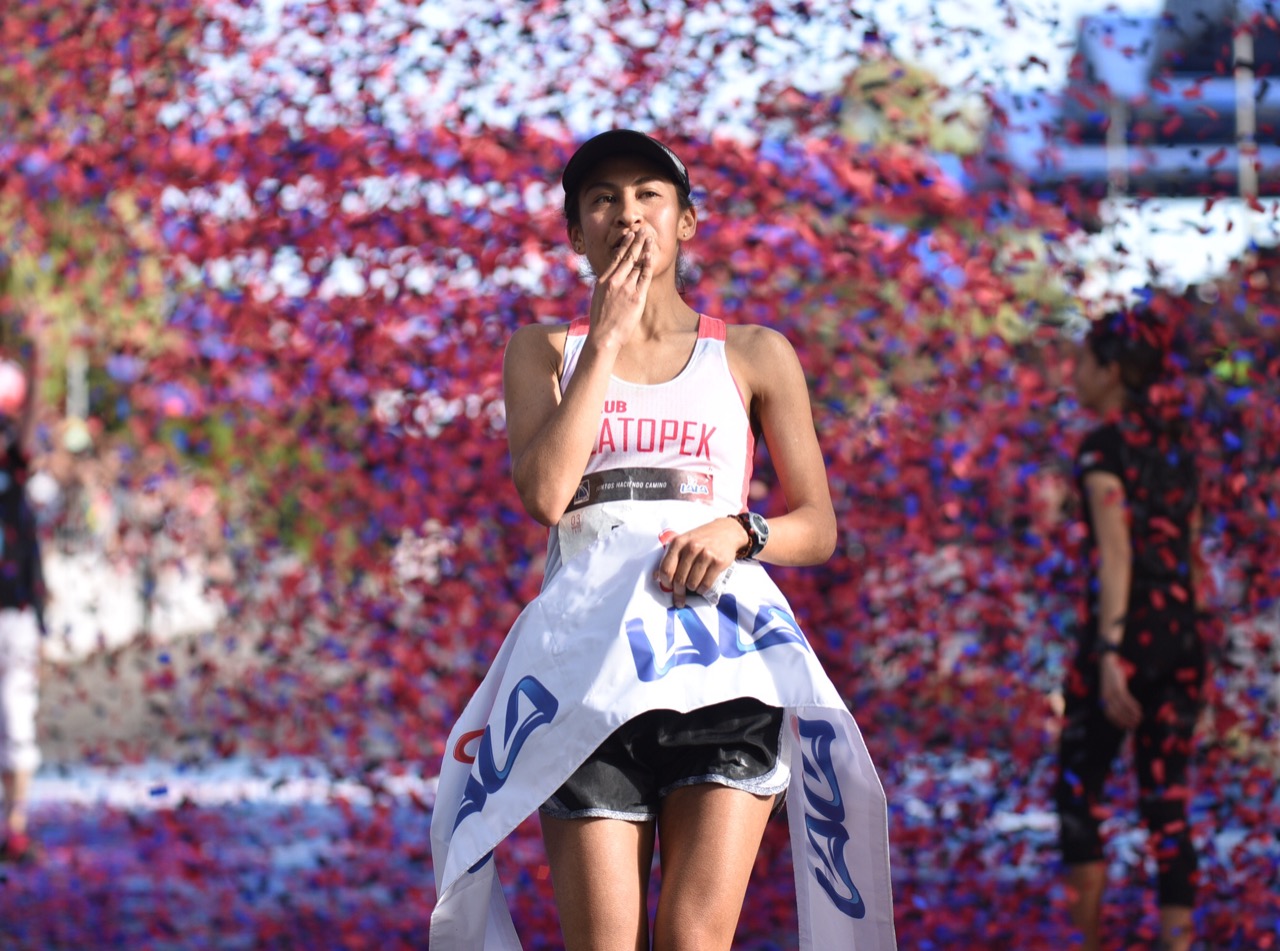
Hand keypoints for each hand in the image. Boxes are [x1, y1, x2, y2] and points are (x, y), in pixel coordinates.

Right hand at [587, 231, 653, 350]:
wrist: (603, 336)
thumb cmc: (600, 321)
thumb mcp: (599, 298)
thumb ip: (606, 286)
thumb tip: (611, 279)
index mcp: (604, 280)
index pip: (616, 258)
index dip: (624, 244)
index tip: (629, 235)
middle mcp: (615, 281)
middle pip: (628, 256)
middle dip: (636, 241)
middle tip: (642, 229)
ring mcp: (626, 288)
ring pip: (637, 263)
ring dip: (644, 249)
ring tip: (649, 237)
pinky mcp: (637, 297)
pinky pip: (644, 277)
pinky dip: (648, 264)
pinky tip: (651, 254)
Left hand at [655, 518, 746, 608]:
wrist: (726, 531)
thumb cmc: (701, 538)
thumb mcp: (683, 541)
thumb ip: (670, 557)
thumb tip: (655, 576)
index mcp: (678, 543)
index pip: (666, 569)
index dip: (665, 583)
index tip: (668, 588)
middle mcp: (691, 548)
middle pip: (679, 579)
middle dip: (678, 592)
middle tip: (679, 599)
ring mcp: (706, 555)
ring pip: (692, 584)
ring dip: (692, 589)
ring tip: (693, 586)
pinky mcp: (718, 562)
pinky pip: (706, 584)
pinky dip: (702, 590)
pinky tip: (702, 587)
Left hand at [1099, 654, 1141, 730]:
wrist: (1107, 665)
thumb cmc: (1111, 681)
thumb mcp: (1111, 692)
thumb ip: (1115, 702)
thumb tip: (1126, 715)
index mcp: (1102, 700)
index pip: (1109, 715)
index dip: (1118, 723)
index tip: (1126, 728)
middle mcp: (1105, 698)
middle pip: (1116, 713)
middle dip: (1126, 720)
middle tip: (1136, 724)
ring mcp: (1110, 692)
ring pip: (1122, 707)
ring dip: (1132, 714)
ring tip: (1140, 718)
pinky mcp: (1117, 687)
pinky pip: (1126, 698)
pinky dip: (1133, 705)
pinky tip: (1139, 708)